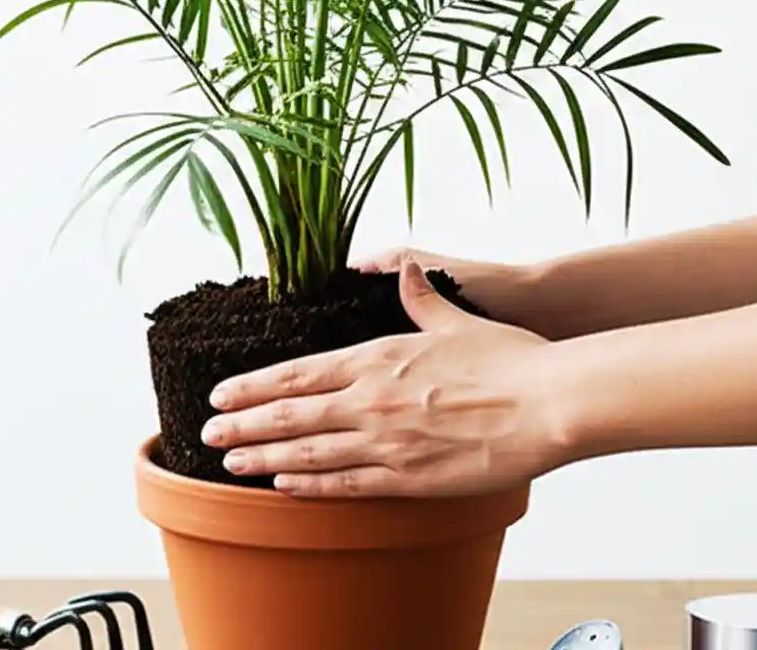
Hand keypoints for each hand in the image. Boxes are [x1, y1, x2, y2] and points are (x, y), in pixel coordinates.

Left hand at [200, 260, 574, 498]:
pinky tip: (285, 486)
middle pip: (291, 415)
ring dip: (264, 458)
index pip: (298, 373)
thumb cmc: (510, 359)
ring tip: (231, 463)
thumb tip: (403, 269)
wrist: (550, 404)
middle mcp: (372, 401)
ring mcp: (387, 442)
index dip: (253, 386)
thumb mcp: (457, 319)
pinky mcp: (410, 478)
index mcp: (379, 357)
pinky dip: (311, 487)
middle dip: (243, 424)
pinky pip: (347, 485)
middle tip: (206, 434)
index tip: (220, 394)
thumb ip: (420, 297)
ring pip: (309, 453)